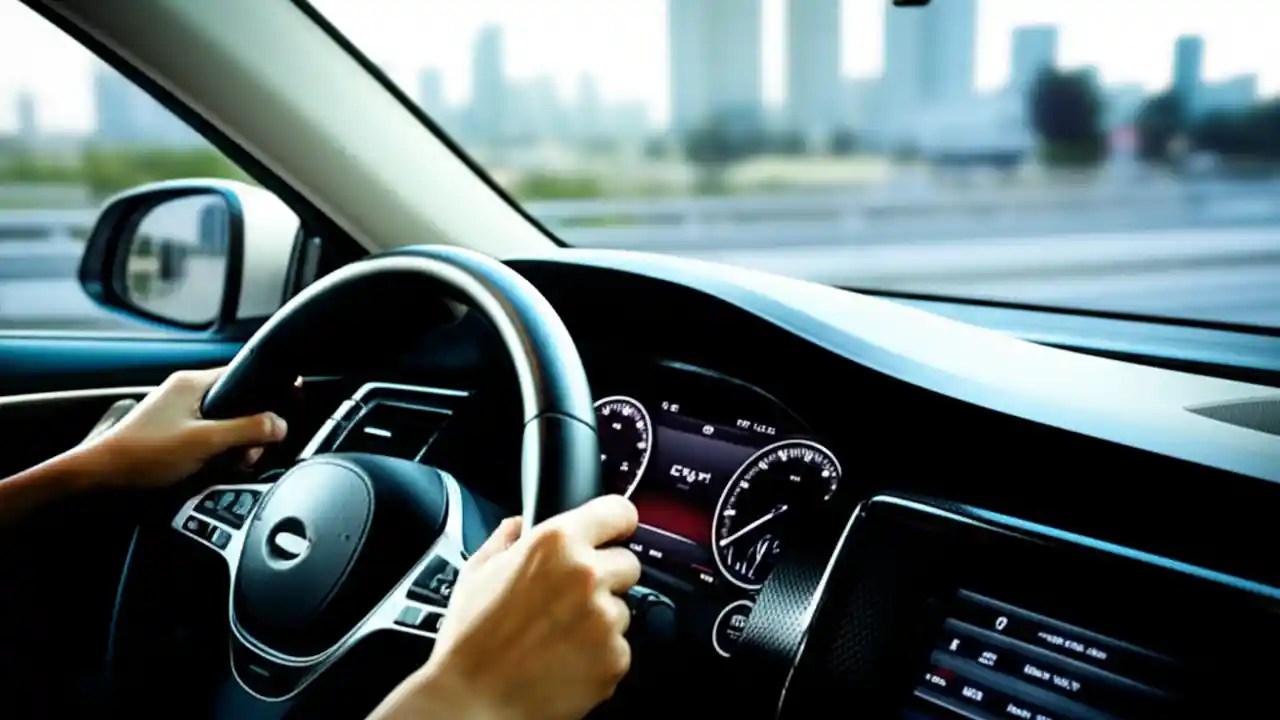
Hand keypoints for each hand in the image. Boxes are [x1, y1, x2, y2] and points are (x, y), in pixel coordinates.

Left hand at [85, 367, 287, 488]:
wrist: (101, 478)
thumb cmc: (142, 454)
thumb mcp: (204, 441)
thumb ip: (247, 430)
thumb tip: (281, 424)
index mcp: (193, 383)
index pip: (244, 375)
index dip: (269, 390)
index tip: (289, 402)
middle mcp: (187, 393)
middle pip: (239, 404)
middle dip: (250, 431)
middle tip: (246, 453)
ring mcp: (180, 414)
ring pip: (226, 424)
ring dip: (234, 446)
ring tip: (228, 464)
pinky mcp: (176, 434)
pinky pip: (211, 437)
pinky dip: (218, 453)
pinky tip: (214, 468)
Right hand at [369, 495, 640, 719]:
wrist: (472, 702)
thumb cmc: (469, 640)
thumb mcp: (475, 573)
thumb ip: (505, 539)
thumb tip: (518, 524)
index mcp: (555, 543)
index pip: (618, 512)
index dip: (616, 523)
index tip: (614, 532)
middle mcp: (586, 575)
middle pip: (627, 564)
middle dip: (606, 577)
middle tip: (569, 600)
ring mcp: (605, 619)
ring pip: (622, 609)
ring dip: (600, 619)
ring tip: (557, 636)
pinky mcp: (615, 658)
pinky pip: (619, 647)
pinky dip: (599, 654)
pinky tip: (564, 660)